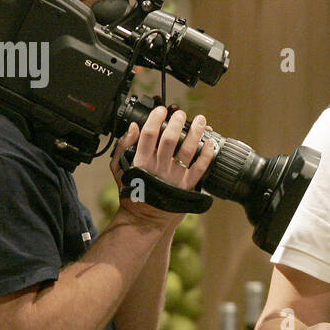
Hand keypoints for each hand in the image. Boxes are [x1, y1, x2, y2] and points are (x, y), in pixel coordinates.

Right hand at [110, 105, 218, 226]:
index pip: (149, 134)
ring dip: (196, 132)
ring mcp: (174, 176)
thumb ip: (123, 146)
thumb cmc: (132, 191)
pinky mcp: (187, 185)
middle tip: (181, 113)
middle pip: (171, 138)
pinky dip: (207, 154)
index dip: (156, 118)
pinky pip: (200, 167)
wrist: (145, 219)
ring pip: (188, 149)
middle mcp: (159, 167)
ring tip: (201, 121)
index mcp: (141, 161)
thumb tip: (132, 127)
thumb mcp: (119, 168)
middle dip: (178, 122)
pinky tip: (210, 142)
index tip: (161, 110)